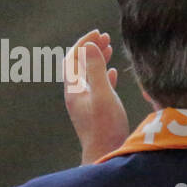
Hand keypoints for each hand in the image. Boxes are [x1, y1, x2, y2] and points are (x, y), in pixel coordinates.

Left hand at [63, 30, 128, 164]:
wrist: (105, 153)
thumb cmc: (105, 126)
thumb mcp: (102, 95)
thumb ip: (96, 70)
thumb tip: (89, 46)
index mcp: (75, 89)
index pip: (73, 59)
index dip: (83, 43)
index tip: (98, 33)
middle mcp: (78, 94)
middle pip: (79, 65)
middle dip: (90, 48)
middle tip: (106, 37)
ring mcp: (86, 103)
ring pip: (89, 75)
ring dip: (97, 59)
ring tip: (109, 48)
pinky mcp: (96, 110)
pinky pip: (98, 86)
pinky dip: (104, 74)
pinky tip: (113, 73)